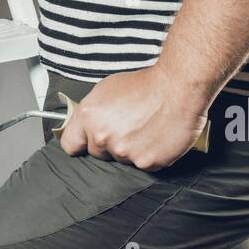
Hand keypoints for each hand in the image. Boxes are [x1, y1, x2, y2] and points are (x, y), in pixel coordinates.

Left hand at [58, 65, 209, 170]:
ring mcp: (124, 152)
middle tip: (127, 126)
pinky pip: (143, 164)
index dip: (80, 142)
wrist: (178, 87)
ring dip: (130, 149)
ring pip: (121, 160)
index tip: (86, 142)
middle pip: (97, 153)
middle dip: (109, 143)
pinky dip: (149, 155)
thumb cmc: (146, 84)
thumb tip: (86, 124)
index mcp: (89, 117)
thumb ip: (92, 112)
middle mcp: (103, 136)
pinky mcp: (146, 162)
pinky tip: (156, 137)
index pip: (70, 144)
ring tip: (144, 128)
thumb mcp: (107, 88)